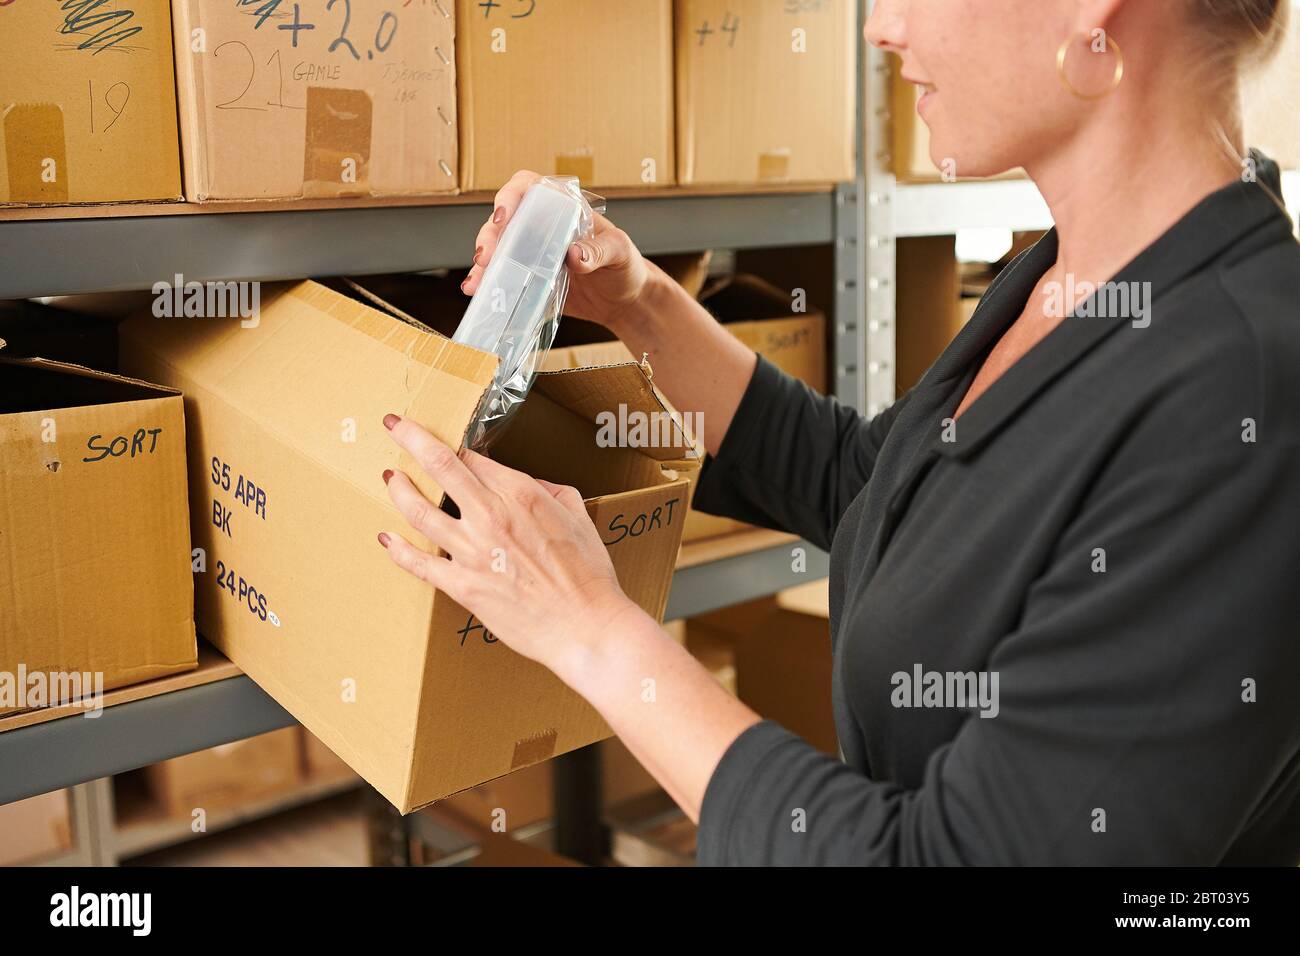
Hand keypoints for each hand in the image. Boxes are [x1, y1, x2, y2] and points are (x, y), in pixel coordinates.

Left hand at [377, 413, 645, 674]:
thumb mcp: (578, 515)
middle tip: (394, 425)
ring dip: (399, 489)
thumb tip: (528, 484)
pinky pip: (418, 563)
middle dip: (411, 438)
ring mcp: (471, 552)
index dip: (458, 447)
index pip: (474, 458)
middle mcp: (490, 516)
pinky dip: (397, 549)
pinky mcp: (462, 586)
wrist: (585, 626)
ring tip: (390, 478)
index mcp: (520, 494)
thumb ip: (550, 490)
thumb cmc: (588, 575)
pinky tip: (386, 538)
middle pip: (439, 465)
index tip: (447, 442)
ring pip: (418, 510)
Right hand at [464, 169, 659, 332]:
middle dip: (490, 236)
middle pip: (504, 220)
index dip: (509, 196)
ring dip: (484, 263)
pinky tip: (477, 292)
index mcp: (562, 209)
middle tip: (487, 257)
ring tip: (478, 282)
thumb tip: (574, 255)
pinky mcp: (529, 279)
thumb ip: (599, 251)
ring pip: (498, 248)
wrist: (625, 301)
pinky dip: (488, 283)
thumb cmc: (625, 267)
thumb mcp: (619, 253)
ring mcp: (531, 253)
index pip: (528, 188)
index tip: (502, 216)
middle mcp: (541, 227)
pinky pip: (503, 276)